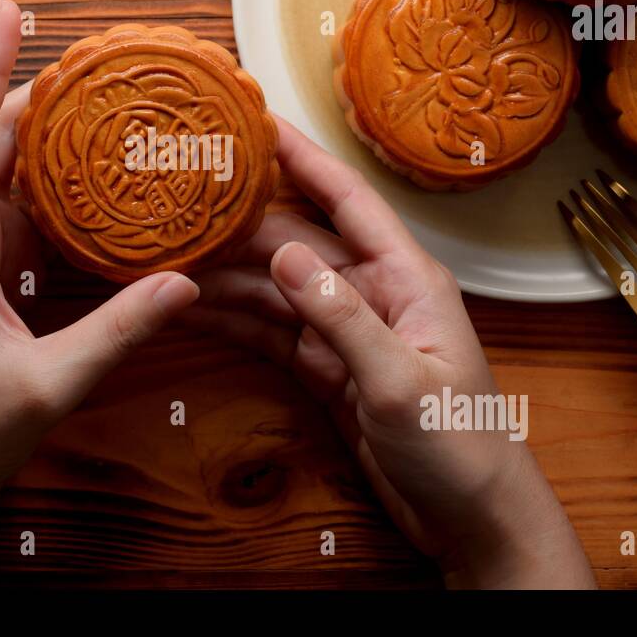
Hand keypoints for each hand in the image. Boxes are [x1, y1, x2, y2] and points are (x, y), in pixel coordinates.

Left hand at [0, 0, 199, 587]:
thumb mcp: (50, 385)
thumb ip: (117, 333)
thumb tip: (185, 284)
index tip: (6, 12)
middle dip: (27, 87)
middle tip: (86, 57)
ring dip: (36, 132)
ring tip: (91, 100)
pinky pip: (13, 211)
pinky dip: (45, 182)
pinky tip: (86, 178)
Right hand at [188, 119, 594, 588]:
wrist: (471, 517)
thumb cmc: (461, 447)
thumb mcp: (401, 383)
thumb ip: (342, 318)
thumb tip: (283, 254)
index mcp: (406, 277)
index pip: (346, 199)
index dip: (300, 156)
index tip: (254, 119)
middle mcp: (373, 291)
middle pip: (294, 241)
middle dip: (238, 222)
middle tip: (176, 200)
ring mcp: (347, 329)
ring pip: (273, 286)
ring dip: (223, 274)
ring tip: (164, 254)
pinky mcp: (326, 367)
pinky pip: (270, 331)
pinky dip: (232, 320)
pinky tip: (189, 306)